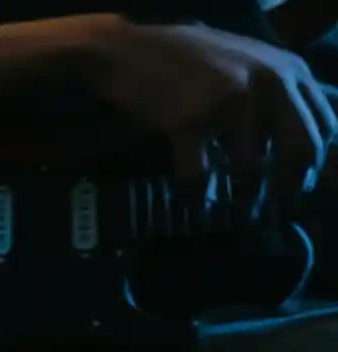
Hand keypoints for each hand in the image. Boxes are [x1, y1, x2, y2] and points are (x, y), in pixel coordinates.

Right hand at [90, 19, 337, 200]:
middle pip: (299, 152)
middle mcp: (269, 82)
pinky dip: (194, 196)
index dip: (318, 166)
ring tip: (230, 206)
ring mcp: (230, 101)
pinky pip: (198, 176)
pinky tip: (190, 201)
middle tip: (273, 206)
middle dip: (287, 188)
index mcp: (289, 69)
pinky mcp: (190, 121)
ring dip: (240, 197)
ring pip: (249, 170)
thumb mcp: (248, 64)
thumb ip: (278, 94)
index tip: (300, 187)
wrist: (127, 50)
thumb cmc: (186, 61)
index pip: (325, 128)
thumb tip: (299, 148)